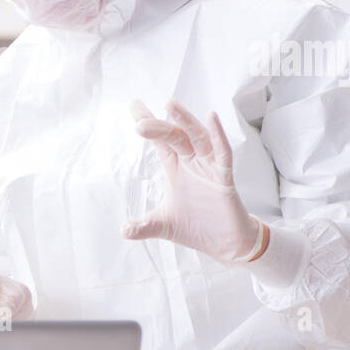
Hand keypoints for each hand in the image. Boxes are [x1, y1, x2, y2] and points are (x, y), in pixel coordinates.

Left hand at [121, 99, 267, 263]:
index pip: (160, 142)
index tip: (134, 105)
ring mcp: (210, 168)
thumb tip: (123, 231)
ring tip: (170, 105)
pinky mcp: (225, 178)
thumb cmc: (198, 227)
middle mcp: (192, 163)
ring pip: (197, 138)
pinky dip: (217, 135)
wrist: (225, 244)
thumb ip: (143, 226)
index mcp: (176, 169)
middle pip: (174, 137)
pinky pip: (222, 153)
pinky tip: (211, 118)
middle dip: (158, 126)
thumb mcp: (163, 225)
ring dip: (184, 121)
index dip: (149, 123)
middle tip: (140, 120)